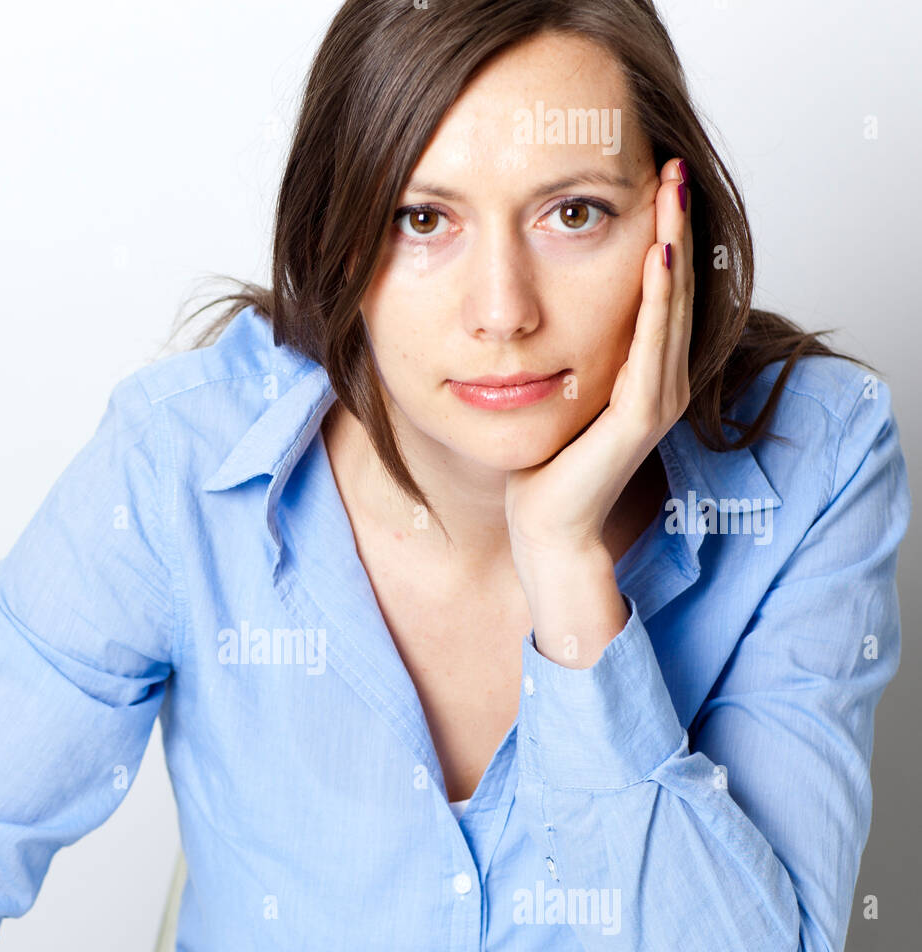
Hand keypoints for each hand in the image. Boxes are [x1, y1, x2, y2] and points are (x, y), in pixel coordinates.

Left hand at [505, 156, 693, 562]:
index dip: (662, 234)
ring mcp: (659, 398)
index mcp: (645, 373)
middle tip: (674, 162)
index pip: (660, 291)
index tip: (655, 179)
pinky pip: (653, 343)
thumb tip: (536, 306)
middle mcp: (663, 381)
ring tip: (673, 188)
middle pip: (676, 286)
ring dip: (674, 243)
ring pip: (672, 305)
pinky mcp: (642, 417)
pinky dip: (658, 297)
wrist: (546, 527)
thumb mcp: (555, 389)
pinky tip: (658, 254)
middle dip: (675, 222)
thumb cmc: (542, 468)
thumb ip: (563, 349)